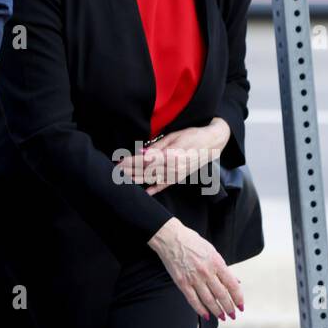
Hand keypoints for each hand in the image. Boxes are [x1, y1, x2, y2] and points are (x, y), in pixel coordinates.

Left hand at [116, 119, 230, 194]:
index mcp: (170, 156)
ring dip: (137, 180)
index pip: (145, 161)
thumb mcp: (173, 137)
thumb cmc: (192, 136)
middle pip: (146, 171)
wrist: (212, 143)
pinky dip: (154, 189)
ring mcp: (176, 175)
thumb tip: (141, 153)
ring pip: (152, 179)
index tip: (118, 163)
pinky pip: (164, 185)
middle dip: (129, 171)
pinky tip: (144, 192)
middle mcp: (173, 168)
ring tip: (123, 179)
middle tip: (115, 171)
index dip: (130, 162)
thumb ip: (157, 147)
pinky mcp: (179, 178)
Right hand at [148, 217, 243, 321]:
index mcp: (216, 262)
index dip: (238, 298)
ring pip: (209, 300)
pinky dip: (200, 310)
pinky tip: (206, 315)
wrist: (170, 237)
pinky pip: (193, 300)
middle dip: (229, 308)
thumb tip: (234, 280)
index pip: (232, 285)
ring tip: (221, 316)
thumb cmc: (191, 241)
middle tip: (232, 315)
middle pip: (222, 295)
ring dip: (217, 311)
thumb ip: (223, 267)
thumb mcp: (211, 251)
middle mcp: (206, 272)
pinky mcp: (182, 282)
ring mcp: (194, 278)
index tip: (240, 305)